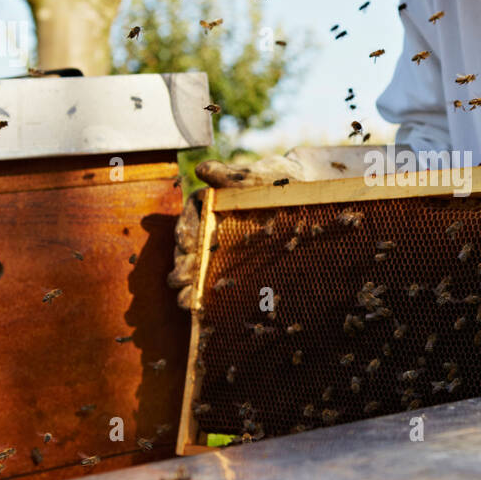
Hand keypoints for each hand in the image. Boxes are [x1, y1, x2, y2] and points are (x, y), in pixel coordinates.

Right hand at [168, 154, 299, 308]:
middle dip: (181, 265)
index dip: (185, 231)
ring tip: (184, 301)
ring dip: (187, 286)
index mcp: (207, 205)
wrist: (301, 196)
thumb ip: (229, 175)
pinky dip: (205, 295)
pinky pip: (214, 280)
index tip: (187, 243)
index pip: (190, 218)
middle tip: (178, 280)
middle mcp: (208, 227)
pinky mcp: (231, 265)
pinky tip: (200, 310)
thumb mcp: (255, 177)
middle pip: (188, 248)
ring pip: (196, 267)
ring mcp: (219, 248)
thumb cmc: (275, 181)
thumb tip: (201, 168)